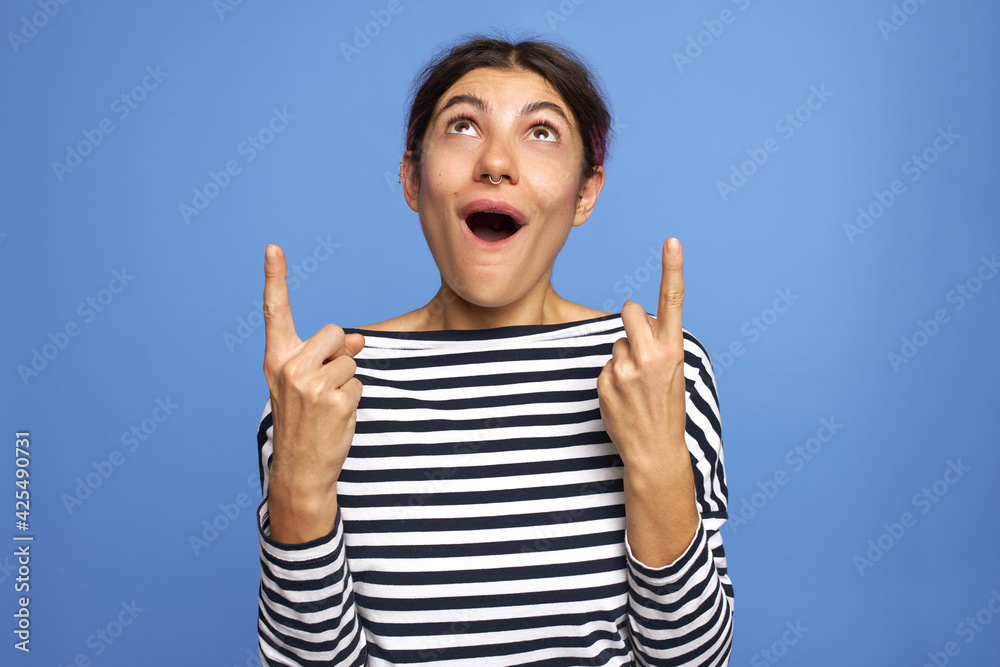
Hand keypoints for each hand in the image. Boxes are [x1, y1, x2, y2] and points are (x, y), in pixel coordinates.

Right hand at [262, 244, 364, 542]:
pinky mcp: (335, 400)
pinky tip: (335, 418)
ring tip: (326, 407)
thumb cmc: (302, 421)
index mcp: (276, 359)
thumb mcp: (303, 383)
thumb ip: (324, 354)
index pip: (275, 312)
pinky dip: (353, 400)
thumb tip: (356, 340)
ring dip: (346, 382)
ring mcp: (311, 384)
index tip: (273, 248)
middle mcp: (289, 367)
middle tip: (321, 387)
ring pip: (350, 361)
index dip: (275, 278)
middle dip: (338, 354)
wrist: (300, 467)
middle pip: (333, 333)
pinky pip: (358, 384)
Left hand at [597, 238, 686, 471]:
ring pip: (616, 342)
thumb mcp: (673, 373)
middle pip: (630, 311)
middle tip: (640, 347)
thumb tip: (637, 323)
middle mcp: (651, 355)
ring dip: (623, 357)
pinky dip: (612, 379)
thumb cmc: (666, 409)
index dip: (673, 269)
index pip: (672, 302)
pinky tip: (624, 398)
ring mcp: (626, 369)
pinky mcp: (606, 382)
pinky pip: (605, 366)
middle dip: (632, 321)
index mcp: (674, 350)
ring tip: (636, 386)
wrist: (655, 450)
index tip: (671, 241)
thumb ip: (659, 345)